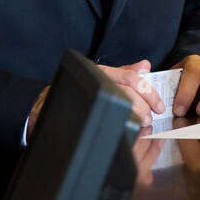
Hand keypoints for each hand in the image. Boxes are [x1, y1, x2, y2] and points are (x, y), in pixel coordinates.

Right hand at [28, 58, 166, 134]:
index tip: (159, 107)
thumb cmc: (76, 93)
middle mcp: (92, 81)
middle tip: (149, 119)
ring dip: (132, 117)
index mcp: (101, 72)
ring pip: (114, 103)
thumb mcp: (101, 79)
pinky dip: (116, 128)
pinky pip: (98, 119)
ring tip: (140, 126)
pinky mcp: (73, 112)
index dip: (148, 93)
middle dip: (141, 106)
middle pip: (124, 91)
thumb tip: (145, 65)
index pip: (131, 78)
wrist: (40, 108)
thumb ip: (123, 73)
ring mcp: (83, 95)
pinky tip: (123, 134)